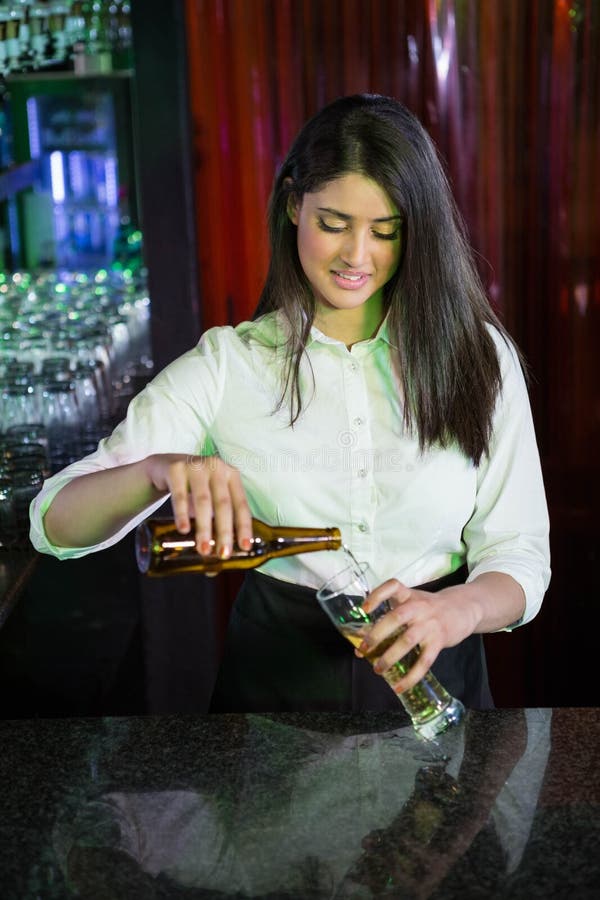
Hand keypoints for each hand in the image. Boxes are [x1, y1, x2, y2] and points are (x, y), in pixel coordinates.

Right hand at [144, 453, 252, 558]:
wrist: (164, 467)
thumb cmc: (193, 490)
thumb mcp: (207, 503)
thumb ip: (212, 528)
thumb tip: (214, 568)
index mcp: (231, 477)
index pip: (241, 505)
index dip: (244, 526)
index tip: (244, 547)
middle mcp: (217, 468)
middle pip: (223, 504)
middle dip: (224, 531)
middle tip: (222, 554)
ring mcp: (196, 466)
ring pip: (203, 500)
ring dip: (204, 526)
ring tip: (203, 548)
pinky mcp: (175, 468)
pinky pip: (179, 494)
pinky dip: (182, 513)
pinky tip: (184, 529)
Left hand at [358, 579, 479, 693]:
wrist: (463, 608)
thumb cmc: (430, 607)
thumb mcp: (413, 600)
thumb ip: (393, 613)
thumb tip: (363, 636)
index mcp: (409, 595)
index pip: (392, 587)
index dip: (377, 596)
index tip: (364, 609)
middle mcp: (418, 607)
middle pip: (396, 617)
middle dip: (376, 634)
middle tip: (363, 649)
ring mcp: (429, 624)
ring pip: (407, 641)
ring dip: (389, 657)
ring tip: (377, 669)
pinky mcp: (439, 640)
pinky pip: (424, 661)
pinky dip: (411, 676)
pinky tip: (399, 686)